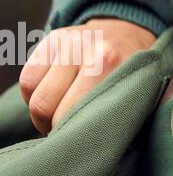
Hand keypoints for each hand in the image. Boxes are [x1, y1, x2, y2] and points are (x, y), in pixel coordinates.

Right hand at [18, 19, 155, 133]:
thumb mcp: (142, 89)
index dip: (73, 134)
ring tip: (64, 112)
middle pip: (44, 108)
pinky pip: (27, 80)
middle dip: (56, 125)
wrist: (131, 30)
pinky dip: (34, 94)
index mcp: (109, 62)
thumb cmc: (136, 71)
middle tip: (73, 127)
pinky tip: (54, 95)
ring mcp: (67, 42)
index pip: (71, 113)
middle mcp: (85, 48)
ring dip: (45, 113)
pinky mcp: (52, 40)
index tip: (83, 139)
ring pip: (34, 97)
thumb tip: (112, 144)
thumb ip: (131, 111)